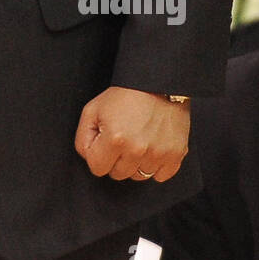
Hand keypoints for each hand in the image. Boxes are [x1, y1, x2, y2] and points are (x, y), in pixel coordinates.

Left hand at [74, 86, 189, 180]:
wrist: (158, 83)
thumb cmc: (125, 95)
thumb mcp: (93, 109)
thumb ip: (83, 137)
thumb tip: (88, 157)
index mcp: (115, 139)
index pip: (97, 168)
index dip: (97, 155)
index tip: (104, 142)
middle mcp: (137, 150)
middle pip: (118, 175)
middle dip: (116, 160)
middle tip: (122, 139)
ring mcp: (158, 154)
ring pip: (139, 176)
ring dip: (136, 163)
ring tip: (137, 141)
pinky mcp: (175, 155)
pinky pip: (160, 176)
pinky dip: (155, 166)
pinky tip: (152, 148)